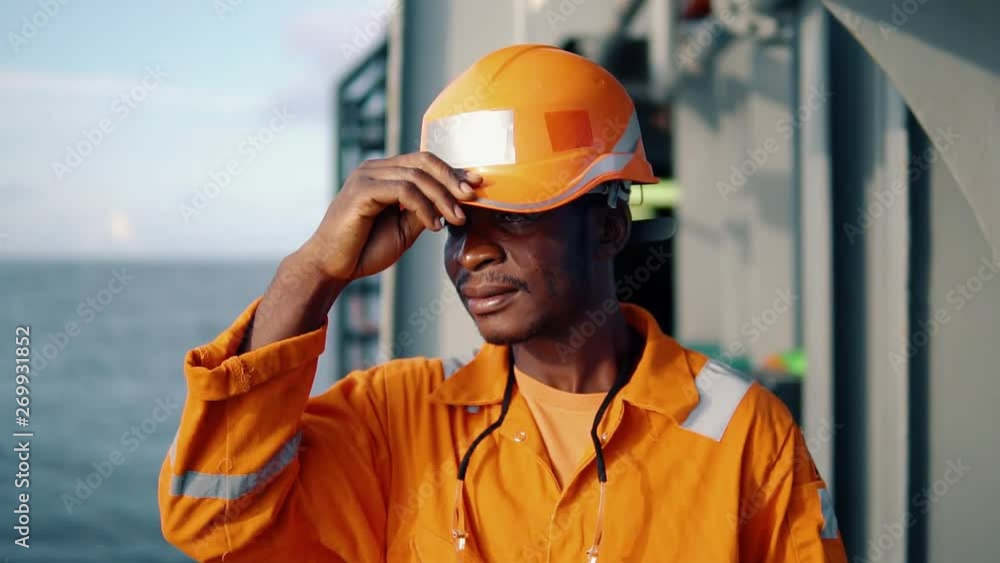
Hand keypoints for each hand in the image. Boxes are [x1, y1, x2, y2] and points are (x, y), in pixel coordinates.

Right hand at [301, 151, 479, 281]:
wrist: (332, 267)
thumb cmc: (365, 249)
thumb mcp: (405, 228)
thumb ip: (425, 210)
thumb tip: (454, 201)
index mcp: (384, 173)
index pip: (424, 162)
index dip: (453, 171)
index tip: (477, 185)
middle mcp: (374, 168)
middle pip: (424, 162)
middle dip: (452, 180)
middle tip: (471, 199)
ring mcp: (366, 176)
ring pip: (416, 176)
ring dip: (441, 198)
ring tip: (455, 220)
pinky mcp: (361, 190)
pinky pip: (402, 191)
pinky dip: (423, 207)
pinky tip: (433, 226)